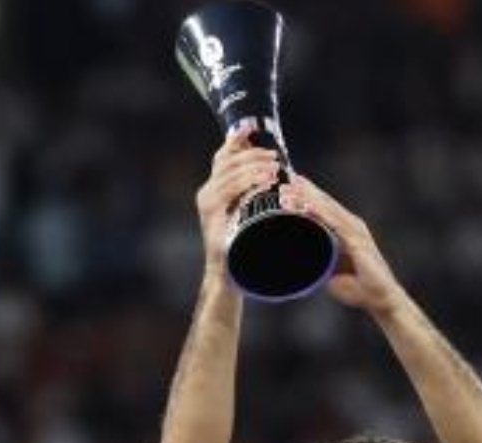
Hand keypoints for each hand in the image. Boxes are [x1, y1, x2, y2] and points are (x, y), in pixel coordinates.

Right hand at [194, 127, 282, 275]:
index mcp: (214, 190)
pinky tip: (265, 183)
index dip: (236, 140)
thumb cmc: (244, 248)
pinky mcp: (212, 217)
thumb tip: (273, 172)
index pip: (223, 157)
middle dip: (252, 155)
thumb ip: (253, 194)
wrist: (229, 277)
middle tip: (275, 157)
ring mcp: (207, 206)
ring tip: (275, 169)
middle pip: (227, 162)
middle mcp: (206, 194)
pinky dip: (248, 184)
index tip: (252, 127)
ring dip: (253, 168)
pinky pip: (229, 193)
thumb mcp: (250, 215)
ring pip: (229, 175)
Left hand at [279, 176, 407, 316]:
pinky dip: (320, 213)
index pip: (325, 207)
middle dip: (305, 190)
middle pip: (326, 203)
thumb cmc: (359, 287)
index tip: (288, 184)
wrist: (382, 300)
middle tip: (286, 177)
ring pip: (328, 209)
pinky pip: (336, 224)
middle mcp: (353, 226)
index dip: (307, 195)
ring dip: (309, 197)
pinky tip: (307, 206)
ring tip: (291, 187)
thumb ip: (319, 259)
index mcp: (347, 230)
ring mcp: (356, 232)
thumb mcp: (333, 270)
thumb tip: (299, 258)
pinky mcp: (358, 242)